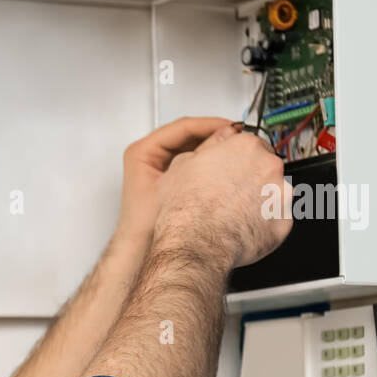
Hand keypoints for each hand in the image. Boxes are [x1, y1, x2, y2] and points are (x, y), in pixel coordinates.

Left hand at [116, 116, 240, 237]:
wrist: (138, 250)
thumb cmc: (148, 224)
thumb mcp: (180, 184)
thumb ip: (201, 157)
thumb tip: (226, 135)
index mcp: (143, 151)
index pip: (183, 127)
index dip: (211, 125)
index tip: (232, 127)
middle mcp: (148, 156)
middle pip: (189, 136)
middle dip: (215, 137)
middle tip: (238, 138)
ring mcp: (157, 167)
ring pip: (192, 150)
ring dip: (212, 150)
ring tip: (234, 151)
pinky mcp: (166, 179)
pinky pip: (191, 164)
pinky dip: (207, 164)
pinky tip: (224, 169)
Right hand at [151, 127, 292, 270]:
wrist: (194, 246)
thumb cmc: (185, 209)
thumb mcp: (181, 165)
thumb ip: (206, 149)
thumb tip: (213, 146)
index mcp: (245, 146)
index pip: (252, 144)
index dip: (238, 160)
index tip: (231, 171)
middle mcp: (269, 166)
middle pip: (266, 168)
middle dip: (251, 180)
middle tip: (228, 196)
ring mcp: (281, 195)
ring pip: (274, 194)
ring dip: (259, 202)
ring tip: (233, 215)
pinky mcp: (284, 222)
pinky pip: (276, 220)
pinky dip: (264, 225)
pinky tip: (242, 229)